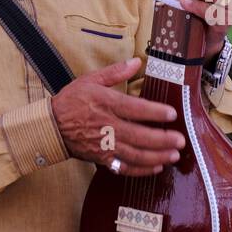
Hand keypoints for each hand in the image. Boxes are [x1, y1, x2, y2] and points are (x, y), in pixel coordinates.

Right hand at [52, 58, 186, 177]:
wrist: (51, 127)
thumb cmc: (72, 101)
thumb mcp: (91, 80)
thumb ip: (116, 72)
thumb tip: (137, 60)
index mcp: (105, 104)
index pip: (134, 109)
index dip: (155, 112)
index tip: (172, 114)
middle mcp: (106, 126)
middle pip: (138, 135)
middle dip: (162, 140)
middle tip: (180, 140)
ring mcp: (104, 145)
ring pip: (134, 154)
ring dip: (156, 156)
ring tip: (174, 155)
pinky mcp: (101, 159)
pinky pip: (124, 167)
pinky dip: (141, 170)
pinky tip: (157, 166)